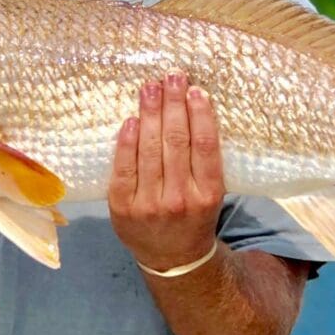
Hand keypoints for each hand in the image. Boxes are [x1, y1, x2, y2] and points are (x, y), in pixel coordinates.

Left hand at [108, 71, 225, 272]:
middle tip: (171, 76)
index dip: (200, 114)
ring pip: (150, 150)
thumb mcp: (211, 193)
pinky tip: (132, 120)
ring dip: (150, 113)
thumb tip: (193, 108)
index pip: (206, 146)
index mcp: (209, 194)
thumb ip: (204, 160)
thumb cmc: (194, 215)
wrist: (172, 258)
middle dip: (173, 104)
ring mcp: (150, 205)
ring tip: (150, 88)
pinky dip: (127, 142)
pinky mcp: (122, 208)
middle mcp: (181, 199)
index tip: (196, 90)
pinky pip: (124, 168)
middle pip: (177, 142)